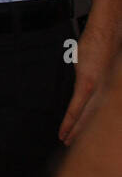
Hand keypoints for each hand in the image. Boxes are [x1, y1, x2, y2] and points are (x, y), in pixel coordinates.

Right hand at [59, 22, 116, 144]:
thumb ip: (97, 77)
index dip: (91, 126)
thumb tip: (89, 84)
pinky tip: (65, 132)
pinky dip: (70, 121)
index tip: (85, 136)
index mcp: (111, 89)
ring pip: (86, 117)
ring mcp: (99, 89)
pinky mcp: (89, 84)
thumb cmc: (106, 42)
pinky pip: (76, 108)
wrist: (110, 30)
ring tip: (66, 142)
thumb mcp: (102, 63)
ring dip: (76, 132)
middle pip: (94, 119)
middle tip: (74, 146)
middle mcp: (108, 93)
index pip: (100, 112)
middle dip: (84, 134)